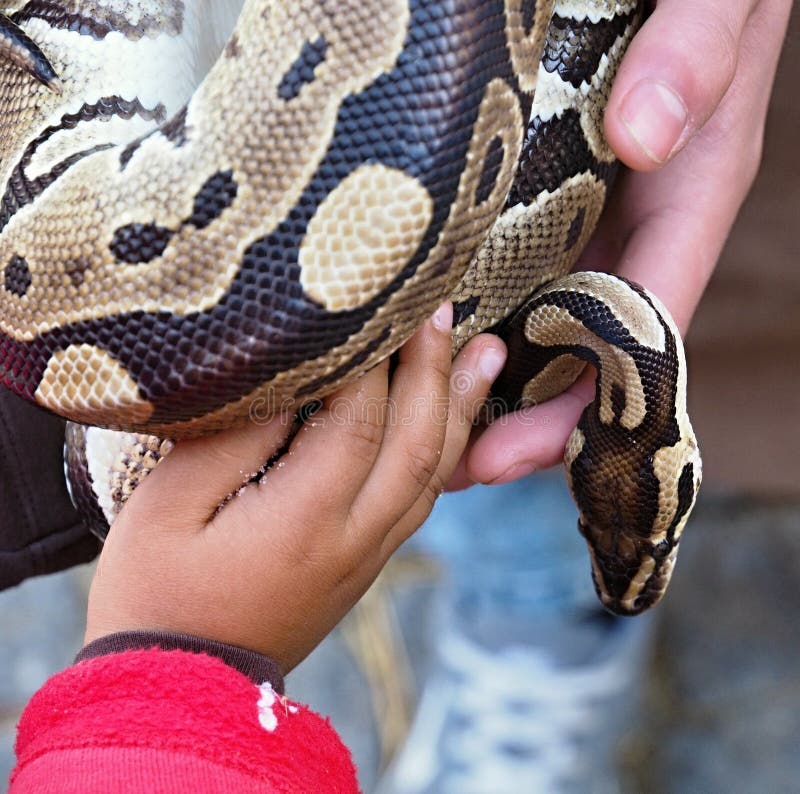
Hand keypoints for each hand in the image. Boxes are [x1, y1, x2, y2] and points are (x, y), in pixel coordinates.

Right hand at [85, 304, 506, 671]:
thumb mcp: (170, 506)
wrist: (182, 688)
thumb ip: (234, 438)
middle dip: (436, 371)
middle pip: (416, 443)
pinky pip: (420, 499)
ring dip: (459, 408)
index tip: (386, 299)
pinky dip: (445, 452)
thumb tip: (292, 379)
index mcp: (304, 520)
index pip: (358, 421)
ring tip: (487, 352)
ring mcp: (367, 556)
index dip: (376, 359)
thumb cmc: (156, 591)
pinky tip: (454, 419)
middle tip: (451, 309)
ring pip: (432, 473)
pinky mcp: (364, 564)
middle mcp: (354, 539)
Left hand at [450, 0, 792, 488]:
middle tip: (449, 470)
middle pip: (584, 348)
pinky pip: (511, 266)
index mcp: (685, 199)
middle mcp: (633, 221)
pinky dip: (472, 311)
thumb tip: (645, 137)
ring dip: (489, 378)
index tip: (510, 455)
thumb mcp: (717, 4)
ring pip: (543, 318)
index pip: (640, 325)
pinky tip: (417, 336)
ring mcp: (587, 211)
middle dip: (523, 416)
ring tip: (422, 426)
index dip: (579, 402)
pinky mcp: (544, 191)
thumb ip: (694, 58)